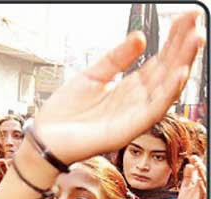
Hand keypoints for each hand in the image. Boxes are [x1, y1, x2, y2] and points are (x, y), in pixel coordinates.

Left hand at [33, 11, 204, 165]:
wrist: (43, 139)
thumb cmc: (64, 113)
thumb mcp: (91, 76)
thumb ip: (116, 58)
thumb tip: (140, 37)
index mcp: (128, 88)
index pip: (158, 60)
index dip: (173, 40)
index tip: (185, 18)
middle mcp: (135, 101)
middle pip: (166, 70)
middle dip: (183, 47)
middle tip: (196, 22)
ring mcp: (133, 116)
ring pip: (166, 88)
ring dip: (182, 64)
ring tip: (195, 39)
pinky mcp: (127, 130)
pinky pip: (153, 110)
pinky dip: (168, 92)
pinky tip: (179, 73)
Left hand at [178, 155, 206, 198]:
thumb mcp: (185, 186)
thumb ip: (188, 176)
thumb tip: (189, 164)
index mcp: (199, 184)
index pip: (199, 172)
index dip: (197, 164)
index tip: (192, 156)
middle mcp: (202, 188)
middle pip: (203, 175)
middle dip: (200, 166)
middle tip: (195, 159)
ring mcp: (202, 194)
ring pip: (204, 182)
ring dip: (201, 174)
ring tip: (198, 166)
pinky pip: (202, 192)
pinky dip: (201, 186)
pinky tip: (198, 180)